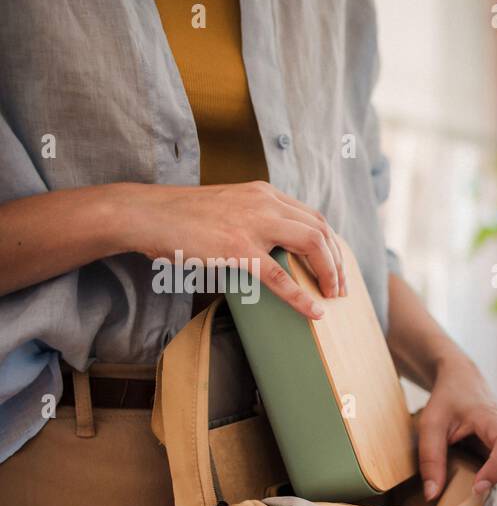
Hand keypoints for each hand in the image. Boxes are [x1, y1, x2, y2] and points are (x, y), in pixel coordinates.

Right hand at [122, 181, 346, 318]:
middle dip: (338, 262)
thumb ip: (255, 221)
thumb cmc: (182, 218)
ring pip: (311, 245)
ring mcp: (252, 224)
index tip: (338, 267)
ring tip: (333, 297)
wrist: (145, 214)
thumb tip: (275, 250)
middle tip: (341, 288)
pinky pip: (279, 276)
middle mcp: (265, 202)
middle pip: (321, 230)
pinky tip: (314, 312)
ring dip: (329, 274)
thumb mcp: (229, 209)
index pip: (314, 217)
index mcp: (265, 194)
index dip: (332, 245)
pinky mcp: (236, 247)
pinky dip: (301, 296)